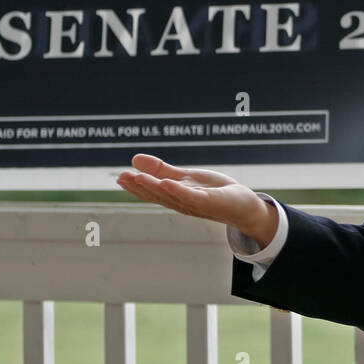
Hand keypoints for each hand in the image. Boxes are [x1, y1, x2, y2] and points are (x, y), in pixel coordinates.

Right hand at [117, 154, 278, 248]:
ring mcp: (195, 204)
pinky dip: (179, 191)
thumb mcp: (184, 176)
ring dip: (154, 187)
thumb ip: (161, 170)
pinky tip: (167, 183)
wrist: (243, 204)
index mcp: (174, 197)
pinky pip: (192, 197)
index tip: (120, 177)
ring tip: (137, 177)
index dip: (135, 186)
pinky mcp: (210, 202)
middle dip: (140, 187)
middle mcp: (181, 203)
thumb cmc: (213, 191)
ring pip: (171, 195)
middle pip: (157, 195)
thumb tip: (135, 158)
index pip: (152, 192)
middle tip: (122, 177)